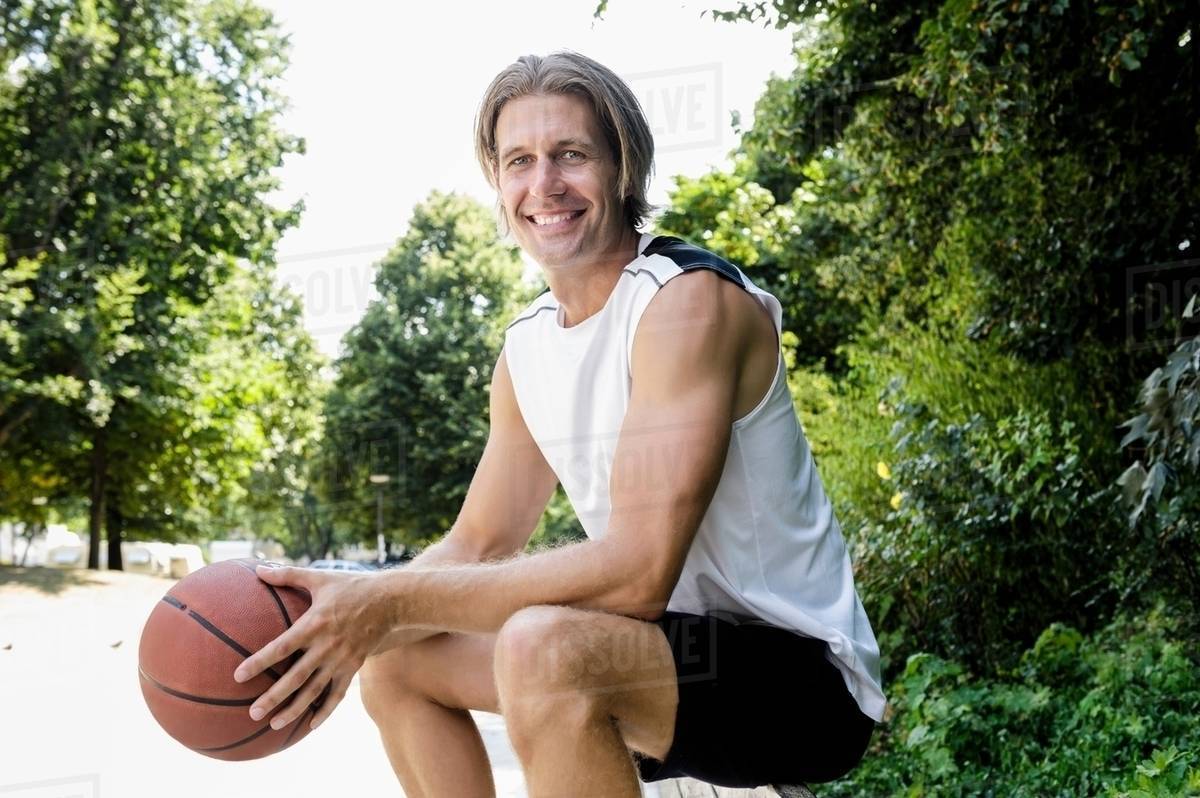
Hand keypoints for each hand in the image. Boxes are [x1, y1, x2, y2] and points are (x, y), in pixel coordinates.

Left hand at [232, 564, 392, 731]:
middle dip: (273, 697)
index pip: (281, 647)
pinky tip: (310, 725)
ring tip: (274, 725)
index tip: (238, 676)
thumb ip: (288, 575)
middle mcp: (327, 645)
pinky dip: (324, 711)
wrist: (390, 600)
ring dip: (294, 710)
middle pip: (296, 677)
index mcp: (315, 623)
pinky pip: (337, 694)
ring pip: (315, 691)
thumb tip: (259, 569)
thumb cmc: (351, 586)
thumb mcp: (319, 577)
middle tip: (253, 713)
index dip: (259, 662)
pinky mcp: (354, 667)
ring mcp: (342, 659)